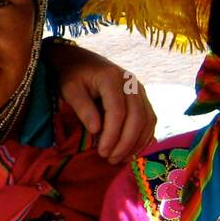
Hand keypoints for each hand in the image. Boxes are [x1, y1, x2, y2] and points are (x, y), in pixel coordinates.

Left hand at [48, 42, 155, 163]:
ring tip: (120, 159)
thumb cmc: (72, 76)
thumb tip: (97, 130)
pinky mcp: (142, 96)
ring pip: (147, 120)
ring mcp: (139, 88)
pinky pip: (149, 119)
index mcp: (112, 78)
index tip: (102, 152)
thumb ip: (82, 108)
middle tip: (110, 160)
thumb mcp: (70, 90)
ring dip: (136, 143)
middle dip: (125, 143)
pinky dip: (143, 137)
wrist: (80, 60)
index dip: (112, 135)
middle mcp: (131, 82)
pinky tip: (131, 151)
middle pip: (137, 117)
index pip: (118, 112)